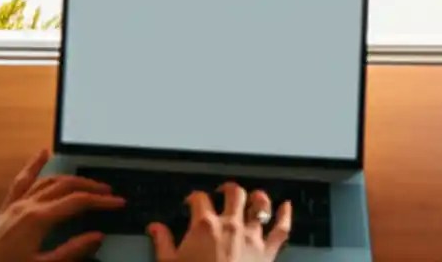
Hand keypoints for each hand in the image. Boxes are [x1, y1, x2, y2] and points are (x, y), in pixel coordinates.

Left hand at [0, 149, 124, 261]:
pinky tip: (42, 154)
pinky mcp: (6, 208)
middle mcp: (27, 205)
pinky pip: (22, 181)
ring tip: (87, 181)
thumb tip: (96, 237)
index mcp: (38, 219)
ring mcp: (15, 204)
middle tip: (109, 193)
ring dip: (70, 178)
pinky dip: (34, 165)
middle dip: (90, 187)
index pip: (78, 202)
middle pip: (66, 186)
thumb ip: (71, 251)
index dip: (101, 201)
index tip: (117, 203)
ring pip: (48, 180)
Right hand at [147, 181, 291, 261]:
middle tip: (223, 192)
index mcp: (205, 226)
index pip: (199, 199)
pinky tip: (286, 206)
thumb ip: (163, 242)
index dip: (194, 197)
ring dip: (257, 197)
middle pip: (234, 194)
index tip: (192, 201)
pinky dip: (285, 215)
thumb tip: (155, 228)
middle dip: (228, 189)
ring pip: (259, 205)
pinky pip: (281, 229)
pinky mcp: (267, 252)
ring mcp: (252, 237)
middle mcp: (231, 225)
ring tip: (253, 196)